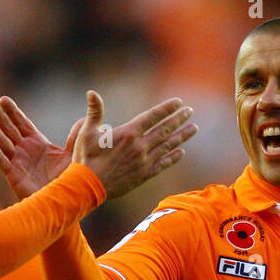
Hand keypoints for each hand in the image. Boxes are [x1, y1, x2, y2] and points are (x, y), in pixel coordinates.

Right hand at [0, 97, 80, 199]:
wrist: (63, 201)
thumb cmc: (68, 180)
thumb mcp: (73, 155)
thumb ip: (75, 138)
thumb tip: (83, 120)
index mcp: (37, 143)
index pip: (22, 123)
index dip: (13, 111)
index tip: (3, 99)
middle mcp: (25, 150)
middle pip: (9, 129)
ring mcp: (18, 162)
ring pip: (2, 142)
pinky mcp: (13, 175)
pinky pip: (2, 160)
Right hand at [71, 90, 196, 198]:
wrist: (88, 186)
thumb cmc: (86, 158)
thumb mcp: (86, 131)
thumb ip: (94, 111)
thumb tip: (91, 92)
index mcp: (128, 133)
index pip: (153, 116)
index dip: (167, 108)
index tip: (179, 102)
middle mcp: (140, 146)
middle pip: (165, 129)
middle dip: (179, 119)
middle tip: (190, 111)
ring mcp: (144, 162)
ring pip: (167, 146)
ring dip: (182, 136)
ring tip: (194, 128)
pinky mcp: (143, 175)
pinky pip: (162, 165)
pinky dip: (173, 158)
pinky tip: (181, 152)